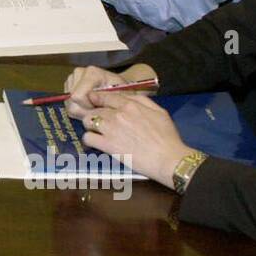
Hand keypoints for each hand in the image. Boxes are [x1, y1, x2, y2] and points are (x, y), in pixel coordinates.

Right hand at [62, 63, 157, 117]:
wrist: (120, 87)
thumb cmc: (121, 94)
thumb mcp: (117, 100)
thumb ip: (103, 106)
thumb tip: (88, 116)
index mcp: (92, 73)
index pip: (78, 97)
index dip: (87, 107)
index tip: (100, 108)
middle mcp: (79, 72)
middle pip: (71, 101)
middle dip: (83, 109)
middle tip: (97, 108)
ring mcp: (72, 77)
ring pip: (68, 102)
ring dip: (80, 108)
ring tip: (94, 105)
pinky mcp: (69, 83)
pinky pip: (67, 101)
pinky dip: (77, 105)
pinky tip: (88, 103)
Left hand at [71, 91, 193, 185]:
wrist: (167, 159)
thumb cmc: (167, 136)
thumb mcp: (159, 111)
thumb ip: (143, 101)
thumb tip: (129, 97)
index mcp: (130, 105)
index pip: (105, 96)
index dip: (96, 97)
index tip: (92, 98)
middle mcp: (117, 115)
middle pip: (95, 108)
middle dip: (95, 113)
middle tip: (98, 119)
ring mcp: (110, 130)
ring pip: (88, 120)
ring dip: (90, 124)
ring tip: (96, 130)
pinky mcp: (107, 145)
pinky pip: (87, 138)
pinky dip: (89, 139)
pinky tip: (96, 142)